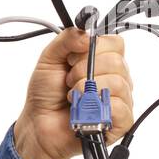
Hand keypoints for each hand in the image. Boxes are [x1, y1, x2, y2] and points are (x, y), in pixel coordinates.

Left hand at [13, 27, 134, 158]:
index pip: (115, 43)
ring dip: (87, 90)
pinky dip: (98, 108)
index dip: (92, 49)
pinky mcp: (120, 122)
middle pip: (117, 62)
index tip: (72, 59)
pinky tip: (84, 111)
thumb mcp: (49, 59)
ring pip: (118, 83)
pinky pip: (121, 108)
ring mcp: (120, 99)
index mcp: (103, 60)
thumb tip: (86, 33)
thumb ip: (66, 39)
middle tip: (69, 81)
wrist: (38, 124)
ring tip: (73, 97)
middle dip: (84, 71)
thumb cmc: (46, 94)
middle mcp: (116, 78)